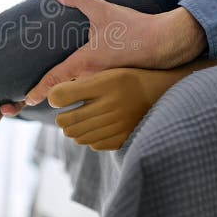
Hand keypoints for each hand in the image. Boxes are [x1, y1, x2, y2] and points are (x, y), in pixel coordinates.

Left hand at [25, 0, 206, 105]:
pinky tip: (85, 91)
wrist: (166, 42)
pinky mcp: (118, 86)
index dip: (40, 90)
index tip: (28, 99)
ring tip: (59, 94)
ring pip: (82, 95)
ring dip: (70, 96)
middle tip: (37, 97)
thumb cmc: (134, 28)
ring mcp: (107, 85)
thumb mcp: (104, 10)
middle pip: (66, 92)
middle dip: (52, 95)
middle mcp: (94, 78)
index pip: (56, 79)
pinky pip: (97, 96)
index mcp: (87, 62)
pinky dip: (87, 96)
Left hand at [49, 53, 216, 149]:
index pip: (61, 95)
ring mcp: (118, 123)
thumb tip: (51, 98)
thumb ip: (81, 83)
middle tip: (66, 113)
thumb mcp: (107, 72)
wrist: (164, 92)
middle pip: (66, 121)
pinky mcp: (124, 137)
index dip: (54, 98)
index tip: (57, 98)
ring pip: (77, 136)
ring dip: (74, 130)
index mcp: (105, 82)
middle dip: (62, 118)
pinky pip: (94, 144)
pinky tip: (96, 128)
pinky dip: (90, 138)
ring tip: (79, 121)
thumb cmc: (130, 78)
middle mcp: (111, 104)